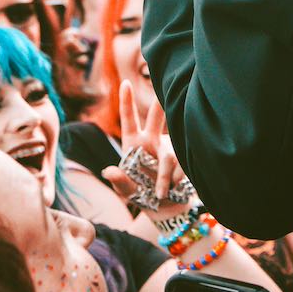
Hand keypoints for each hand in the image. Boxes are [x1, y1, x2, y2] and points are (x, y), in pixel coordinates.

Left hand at [102, 82, 188, 218]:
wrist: (165, 207)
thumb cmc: (142, 195)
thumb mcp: (127, 190)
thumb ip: (119, 181)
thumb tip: (108, 171)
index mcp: (133, 143)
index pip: (129, 120)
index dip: (126, 102)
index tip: (125, 83)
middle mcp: (152, 139)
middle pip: (156, 118)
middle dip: (159, 103)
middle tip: (165, 84)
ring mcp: (169, 146)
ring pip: (169, 155)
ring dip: (165, 176)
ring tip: (161, 194)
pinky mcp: (184, 156)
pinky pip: (181, 166)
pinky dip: (175, 181)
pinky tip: (173, 190)